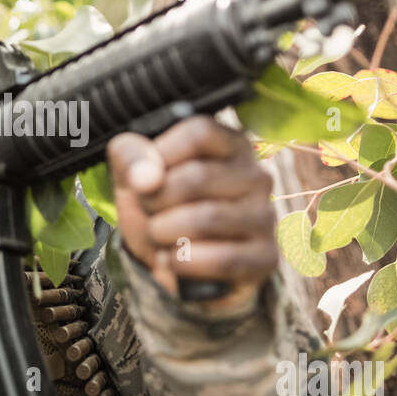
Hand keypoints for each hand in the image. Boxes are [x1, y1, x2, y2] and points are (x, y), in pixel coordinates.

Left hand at [106, 116, 276, 308]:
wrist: (168, 262)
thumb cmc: (158, 207)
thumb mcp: (133, 174)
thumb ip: (131, 157)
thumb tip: (147, 178)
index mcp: (230, 144)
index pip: (200, 132)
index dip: (161, 155)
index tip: (144, 175)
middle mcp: (256, 176)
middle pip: (197, 177)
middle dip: (155, 199)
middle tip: (147, 211)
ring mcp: (265, 217)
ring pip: (207, 218)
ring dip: (164, 232)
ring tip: (158, 236)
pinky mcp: (265, 258)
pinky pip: (223, 259)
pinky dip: (183, 263)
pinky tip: (172, 260)